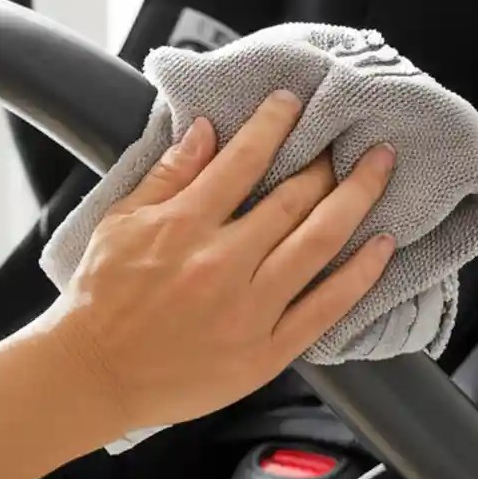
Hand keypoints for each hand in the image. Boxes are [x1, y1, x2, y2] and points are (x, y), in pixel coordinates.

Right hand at [41, 90, 395, 432]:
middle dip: (328, 160)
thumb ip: (168, 174)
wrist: (94, 374)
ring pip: (319, 244)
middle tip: (353, 136)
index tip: (294, 103)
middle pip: (294, 199)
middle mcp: (222, 264)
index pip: (244, 159)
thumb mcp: (120, 221)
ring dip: (357, 200)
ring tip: (381, 169)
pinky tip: (382, 245)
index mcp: (184, 226)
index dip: (276, 124)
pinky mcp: (266, 352)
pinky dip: (360, 274)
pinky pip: (326, 308)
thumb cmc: (102, 298)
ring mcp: (249, 310)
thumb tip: (205, 129)